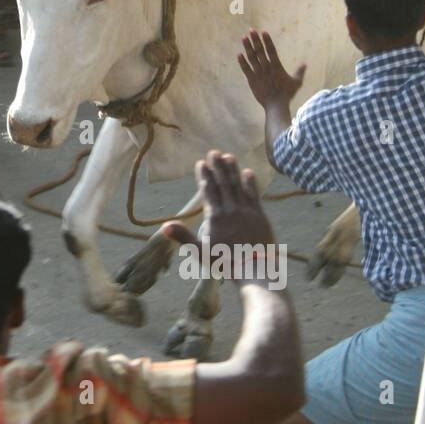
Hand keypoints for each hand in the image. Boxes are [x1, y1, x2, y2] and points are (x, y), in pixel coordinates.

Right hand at [162, 151, 275, 269]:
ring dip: (233, 170)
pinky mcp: (260, 216)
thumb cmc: (225, 263)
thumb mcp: (200, 252)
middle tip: (214, 152)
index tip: (201, 163)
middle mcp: (231, 209)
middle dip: (218, 167)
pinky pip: (254, 195)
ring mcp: (247, 211)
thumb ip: (183, 237)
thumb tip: (164, 226)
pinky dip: (250, 183)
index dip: (204, 176)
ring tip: (229, 156)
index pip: (208, 190)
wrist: (255, 270)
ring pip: (238, 186)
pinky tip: (248, 173)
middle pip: (223, 184)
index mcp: (215, 216)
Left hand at [238, 29, 306, 108]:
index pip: (271, 50)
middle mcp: (267, 68)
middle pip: (260, 51)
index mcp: (277, 66)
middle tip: (251, 30)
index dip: (267, 40)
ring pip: (252, 58)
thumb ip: (300, 72)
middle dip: (255, 40)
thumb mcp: (296, 82)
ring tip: (244, 38)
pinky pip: (245, 69)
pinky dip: (242, 62)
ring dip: (247, 47)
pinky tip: (239, 54)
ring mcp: (258, 73)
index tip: (263, 32)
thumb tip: (305, 64)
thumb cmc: (287, 94)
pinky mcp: (252, 80)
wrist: (276, 105)